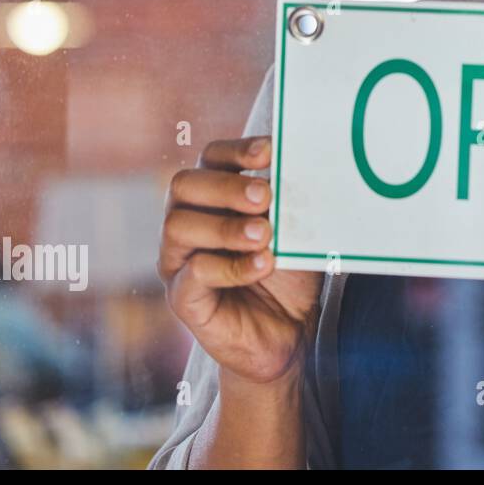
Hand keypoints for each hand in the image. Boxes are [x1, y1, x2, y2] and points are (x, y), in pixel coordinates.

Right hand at [158, 136, 323, 386]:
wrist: (290, 334)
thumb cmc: (289, 274)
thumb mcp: (296, 231)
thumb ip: (292, 202)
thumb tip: (305, 166)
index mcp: (213, 198)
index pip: (210, 158)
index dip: (235, 150)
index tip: (269, 152)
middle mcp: (186, 224)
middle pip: (184, 185)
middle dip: (226, 186)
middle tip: (265, 197)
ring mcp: (178, 261)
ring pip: (180, 226)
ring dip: (227, 227)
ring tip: (265, 235)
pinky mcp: (183, 298)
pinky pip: (194, 274)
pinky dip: (232, 266)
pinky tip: (263, 264)